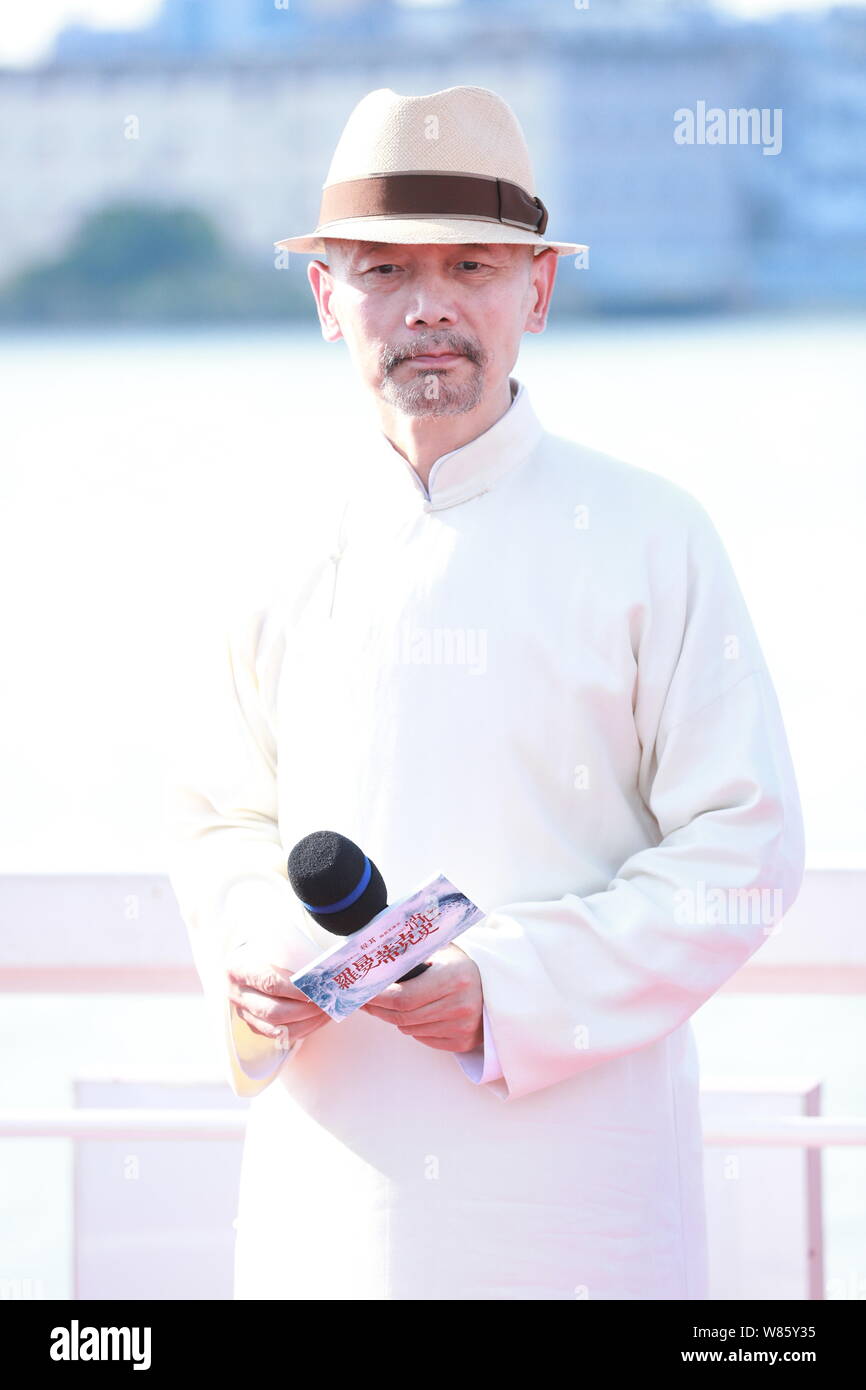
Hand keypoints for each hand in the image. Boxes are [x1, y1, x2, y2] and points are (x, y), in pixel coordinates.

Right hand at [224, 940, 330, 1050]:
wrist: (250, 957)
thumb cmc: (266, 948)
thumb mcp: (272, 942)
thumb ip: (291, 949)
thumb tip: (329, 962)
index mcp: (238, 969)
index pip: (269, 982)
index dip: (295, 989)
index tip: (317, 989)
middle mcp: (237, 994)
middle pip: (273, 1011)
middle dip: (305, 1010)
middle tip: (327, 1002)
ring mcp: (244, 1013)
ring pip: (277, 1028)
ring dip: (307, 1022)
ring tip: (328, 1011)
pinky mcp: (255, 1025)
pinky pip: (280, 1036)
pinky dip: (303, 1029)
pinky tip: (319, 1019)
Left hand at [360, 943, 482, 1053]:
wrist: (495, 985)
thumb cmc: (459, 964)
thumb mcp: (440, 950)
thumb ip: (411, 952)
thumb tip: (371, 959)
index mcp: (455, 976)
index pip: (403, 997)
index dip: (377, 998)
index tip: (361, 993)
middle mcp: (462, 1004)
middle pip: (403, 1016)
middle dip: (379, 1009)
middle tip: (365, 1001)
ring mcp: (464, 1026)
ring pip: (410, 1029)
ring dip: (396, 1018)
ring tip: (392, 1004)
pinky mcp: (464, 1042)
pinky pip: (424, 1038)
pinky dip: (414, 1027)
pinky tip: (416, 1013)